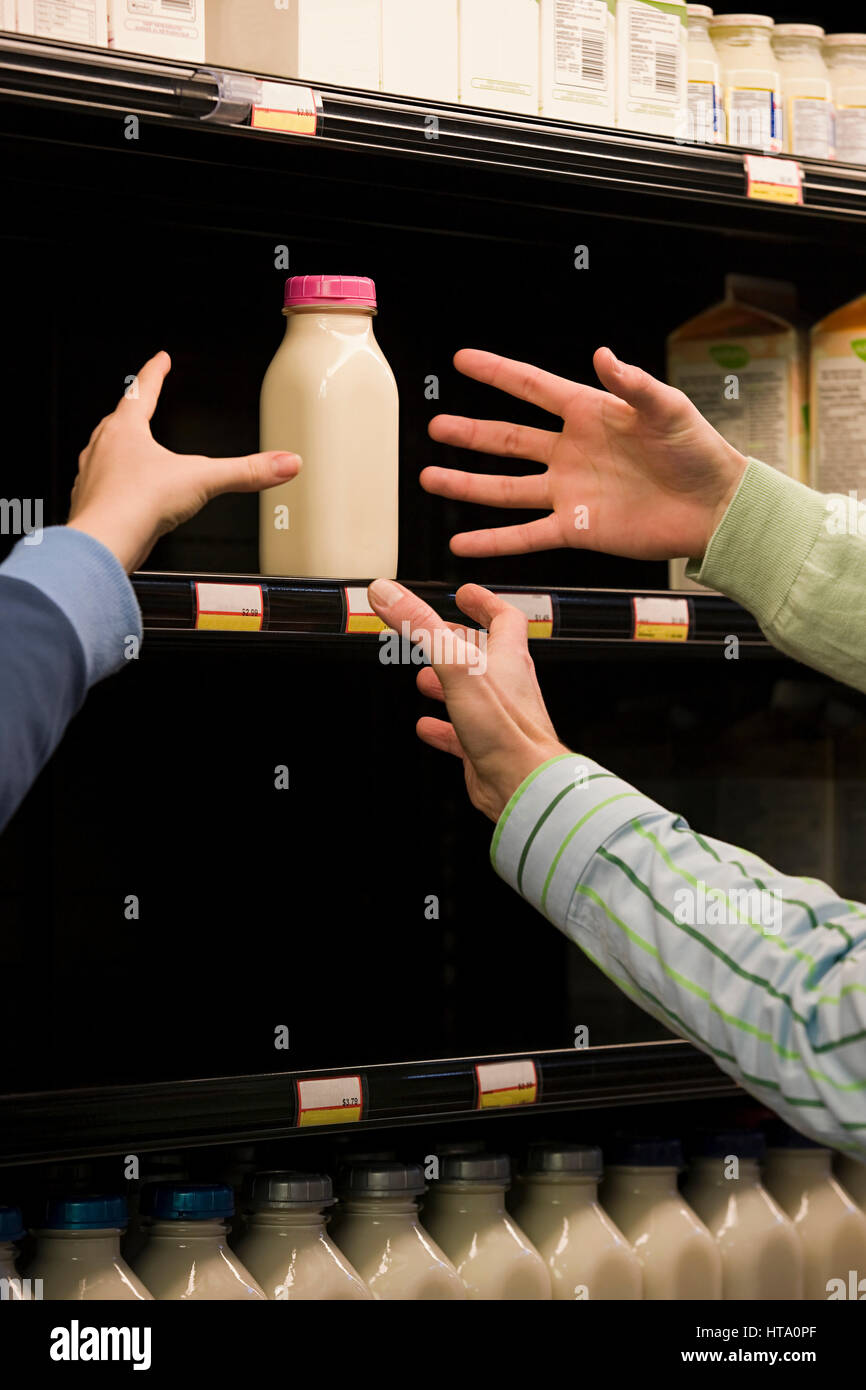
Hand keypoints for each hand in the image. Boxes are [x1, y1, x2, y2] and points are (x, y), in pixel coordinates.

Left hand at [67, 351, 301, 572]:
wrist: (104, 542)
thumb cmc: (136, 504)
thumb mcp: (202, 480)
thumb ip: (246, 472)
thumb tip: (283, 463)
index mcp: (125, 430)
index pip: (142, 390)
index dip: (155, 372)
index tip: (160, 359)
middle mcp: (103, 448)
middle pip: (118, 419)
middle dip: (132, 410)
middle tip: (141, 403)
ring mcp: (93, 476)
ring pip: (104, 453)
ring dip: (120, 450)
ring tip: (136, 455)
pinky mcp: (91, 505)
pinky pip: (102, 487)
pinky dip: (115, 487)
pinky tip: (128, 499)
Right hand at [367, 578, 568, 821]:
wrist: (524, 785)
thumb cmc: (506, 728)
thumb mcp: (456, 666)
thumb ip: (421, 626)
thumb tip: (387, 593)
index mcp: (507, 659)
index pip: (504, 618)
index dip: (484, 602)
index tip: (464, 594)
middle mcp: (506, 686)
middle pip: (484, 654)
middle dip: (457, 641)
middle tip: (435, 635)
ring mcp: (496, 718)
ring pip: (470, 693)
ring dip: (446, 683)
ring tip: (422, 678)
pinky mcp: (486, 748)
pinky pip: (461, 733)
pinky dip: (442, 727)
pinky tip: (426, 728)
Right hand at [422, 347, 747, 561]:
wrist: (715, 507)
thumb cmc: (698, 451)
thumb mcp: (668, 408)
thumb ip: (633, 383)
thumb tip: (603, 354)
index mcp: (590, 413)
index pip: (533, 388)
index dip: (497, 373)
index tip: (463, 360)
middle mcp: (572, 452)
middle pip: (507, 440)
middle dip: (469, 434)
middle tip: (435, 426)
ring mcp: (570, 492)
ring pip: (505, 489)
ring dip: (467, 485)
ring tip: (430, 477)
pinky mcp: (576, 529)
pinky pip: (525, 535)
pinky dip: (492, 541)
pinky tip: (461, 544)